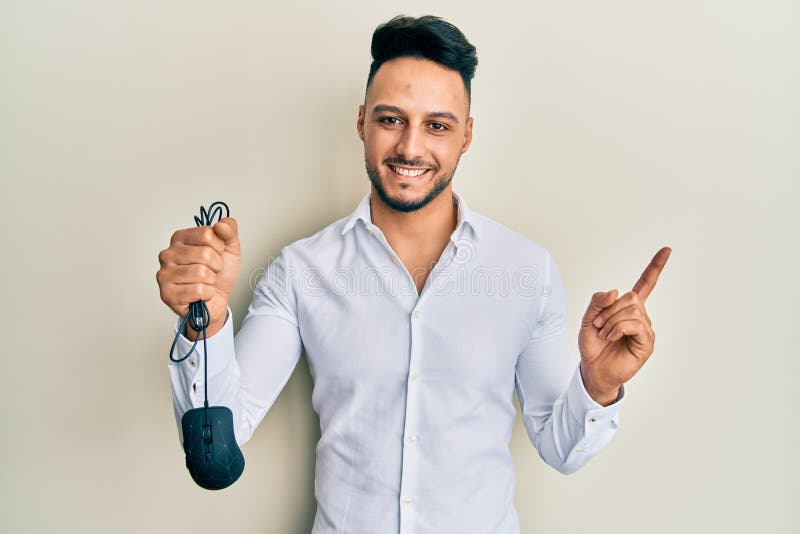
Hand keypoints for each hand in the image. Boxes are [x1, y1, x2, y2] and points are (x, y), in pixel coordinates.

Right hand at [156, 217, 240, 337]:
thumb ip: (229, 230)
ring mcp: (164, 274)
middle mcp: (167, 254)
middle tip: (212, 271)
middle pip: (205, 254)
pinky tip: (200, 294)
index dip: (219, 247)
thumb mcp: (229, 249)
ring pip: (202, 273)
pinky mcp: (167, 294)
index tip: (216, 254)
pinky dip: (207, 294)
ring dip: (211, 281)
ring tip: (206, 282)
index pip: (207, 234)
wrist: (217, 300)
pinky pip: (199, 291)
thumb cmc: (219, 274)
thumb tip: (221, 224)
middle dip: (216, 266)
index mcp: (180, 238)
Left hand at [578, 247, 671, 404]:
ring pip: (632, 310)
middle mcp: (640, 316)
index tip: (667, 250)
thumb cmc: (593, 346)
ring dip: (611, 321)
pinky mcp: (647, 342)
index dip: (655, 267)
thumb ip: (597, 301)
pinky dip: (617, 328)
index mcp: (627, 308)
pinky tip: (611, 337)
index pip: (645, 284)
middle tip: (599, 324)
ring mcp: (645, 329)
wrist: (593, 369)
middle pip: (631, 297)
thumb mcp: (588, 319)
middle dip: (609, 309)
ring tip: (605, 334)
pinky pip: (635, 324)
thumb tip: (614, 290)